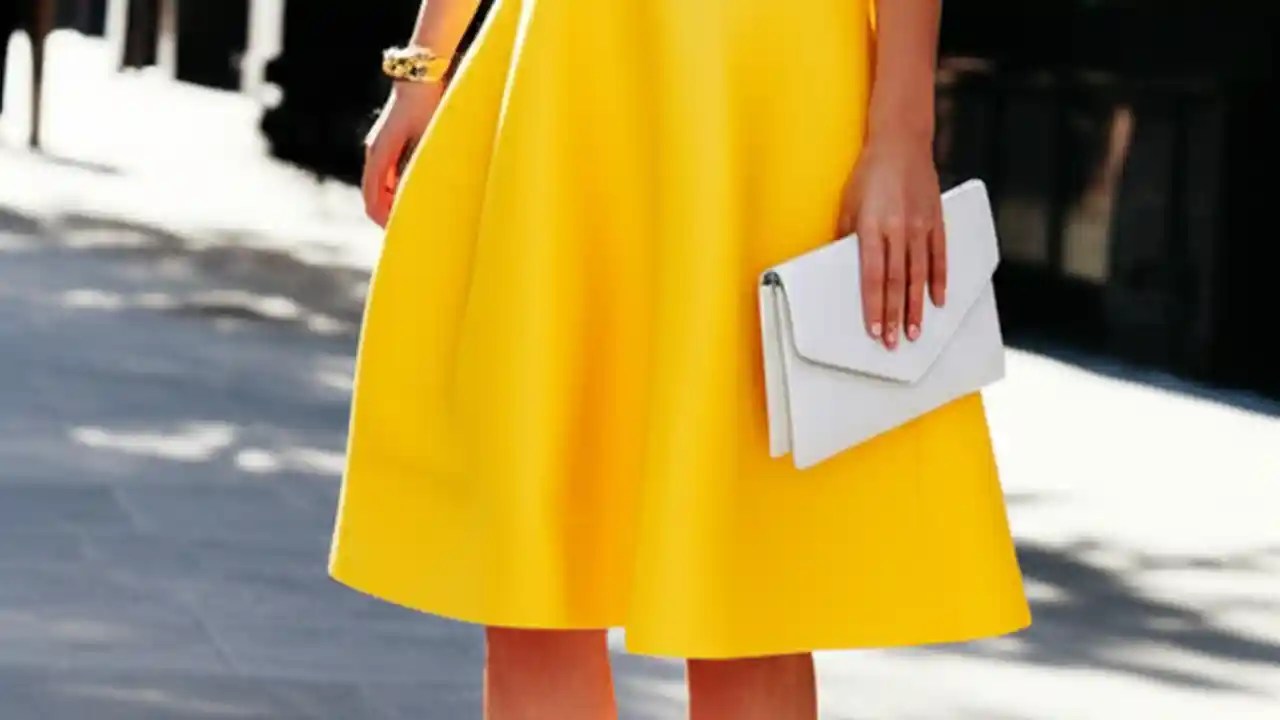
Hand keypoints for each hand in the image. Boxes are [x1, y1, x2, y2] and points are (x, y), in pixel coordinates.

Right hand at [362, 80, 443, 226]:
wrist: (421, 74)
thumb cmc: (427, 105)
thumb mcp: (427, 139)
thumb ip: (419, 168)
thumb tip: (417, 197)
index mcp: (379, 154)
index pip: (372, 198)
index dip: (383, 221)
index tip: (400, 236)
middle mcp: (375, 152)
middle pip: (374, 196)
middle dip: (389, 216)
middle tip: (411, 233)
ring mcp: (380, 146)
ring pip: (381, 186)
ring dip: (394, 202)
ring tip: (416, 217)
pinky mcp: (389, 141)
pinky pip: (388, 174)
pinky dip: (397, 189)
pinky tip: (417, 195)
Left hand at [838, 135, 946, 349]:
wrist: (901, 143)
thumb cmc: (869, 174)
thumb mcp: (848, 205)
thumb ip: (846, 237)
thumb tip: (840, 267)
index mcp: (873, 228)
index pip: (873, 276)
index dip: (874, 306)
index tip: (874, 330)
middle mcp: (899, 230)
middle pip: (897, 282)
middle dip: (895, 316)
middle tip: (894, 343)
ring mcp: (921, 226)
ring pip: (919, 275)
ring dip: (917, 307)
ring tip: (915, 332)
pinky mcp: (937, 220)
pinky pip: (939, 257)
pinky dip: (939, 281)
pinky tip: (937, 302)